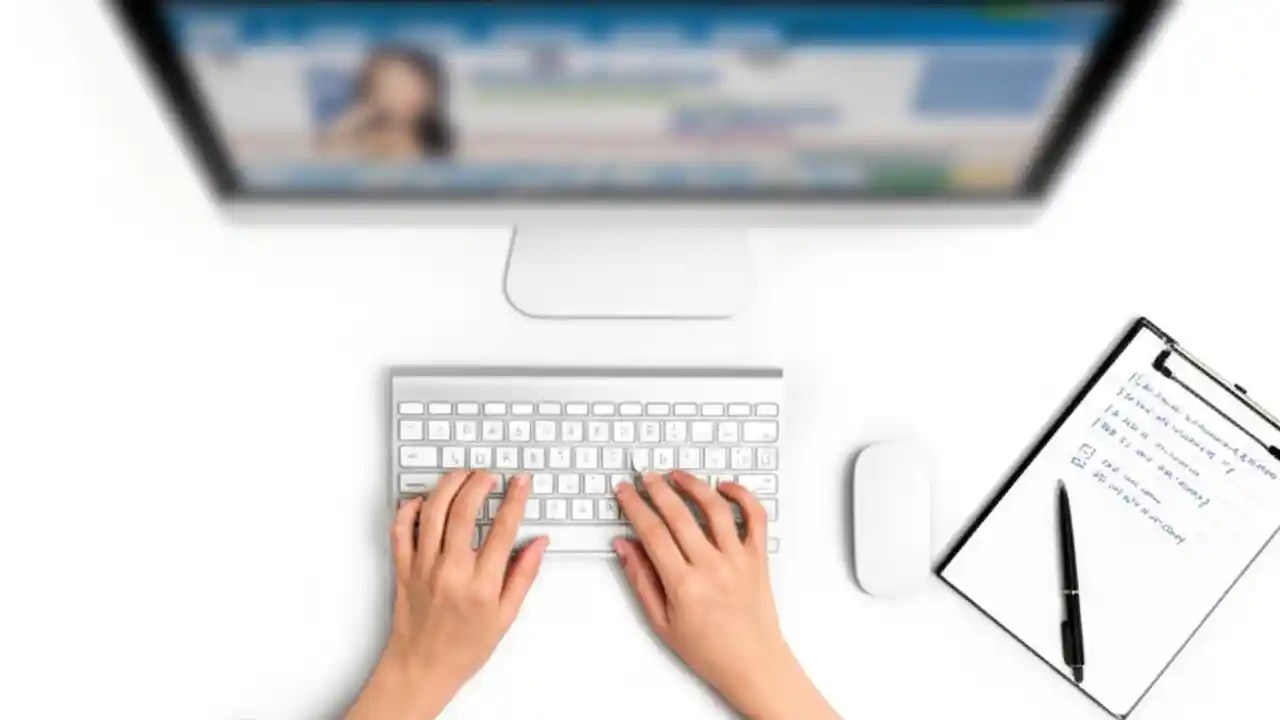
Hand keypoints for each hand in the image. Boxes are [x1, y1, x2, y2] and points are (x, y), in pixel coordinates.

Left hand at [347, 471, 547, 719]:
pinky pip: (401, 529)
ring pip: (433, 512)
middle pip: (464, 511)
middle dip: (479, 483)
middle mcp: (451, 572)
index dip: (515, 498)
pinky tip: (424, 500)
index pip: (503, 528)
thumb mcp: (506, 616)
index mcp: (481, 585)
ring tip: (462, 476)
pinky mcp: (403, 568)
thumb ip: (524, 575)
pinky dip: (411, 508)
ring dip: (448, 486)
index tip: (521, 482)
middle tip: (488, 475)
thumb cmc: (463, 647)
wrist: (422, 668)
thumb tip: (538, 543)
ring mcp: (423, 567)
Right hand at [614, 471, 838, 719]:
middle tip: (646, 478)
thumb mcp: (662, 622)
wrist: (753, 663)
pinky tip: (725, 487)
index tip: (626, 493)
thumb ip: (641, 580)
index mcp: (684, 586)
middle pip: (679, 515)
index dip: (635, 506)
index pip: (652, 533)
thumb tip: (624, 547)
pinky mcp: (758, 557)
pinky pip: (755, 517)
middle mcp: (712, 567)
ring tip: (678, 476)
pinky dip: (743, 496)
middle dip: (657, 490)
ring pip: (715, 508)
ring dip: (694, 485)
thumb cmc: (709, 649)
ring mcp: (738, 559)